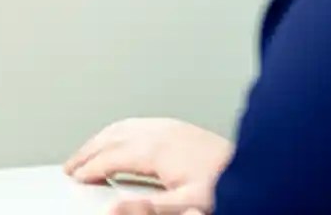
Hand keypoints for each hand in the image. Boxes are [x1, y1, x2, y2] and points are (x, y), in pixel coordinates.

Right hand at [63, 117, 230, 213]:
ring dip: (101, 139)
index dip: (89, 169)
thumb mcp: (186, 205)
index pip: (110, 158)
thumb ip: (148, 208)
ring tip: (89, 152)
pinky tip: (122, 141)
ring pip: (122, 127)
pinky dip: (118, 132)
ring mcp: (168, 126)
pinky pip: (137, 124)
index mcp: (154, 148)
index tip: (75, 178)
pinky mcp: (178, 126)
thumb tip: (113, 209)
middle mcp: (159, 131)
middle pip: (110, 137)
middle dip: (87, 151)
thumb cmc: (225, 185)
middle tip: (71, 165)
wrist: (258, 166)